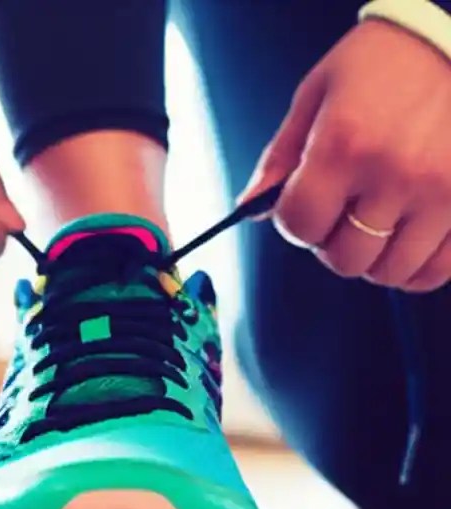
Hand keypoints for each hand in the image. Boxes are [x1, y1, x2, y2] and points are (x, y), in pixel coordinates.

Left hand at [240, 19, 450, 291]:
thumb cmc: (381, 63)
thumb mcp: (317, 94)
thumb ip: (282, 156)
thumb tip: (251, 207)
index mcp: (345, 145)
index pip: (300, 224)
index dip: (294, 222)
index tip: (303, 206)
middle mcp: (394, 174)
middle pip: (344, 258)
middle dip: (331, 242)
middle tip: (341, 213)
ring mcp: (441, 193)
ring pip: (390, 271)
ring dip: (374, 257)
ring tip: (376, 222)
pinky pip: (437, 269)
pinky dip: (415, 265)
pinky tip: (407, 240)